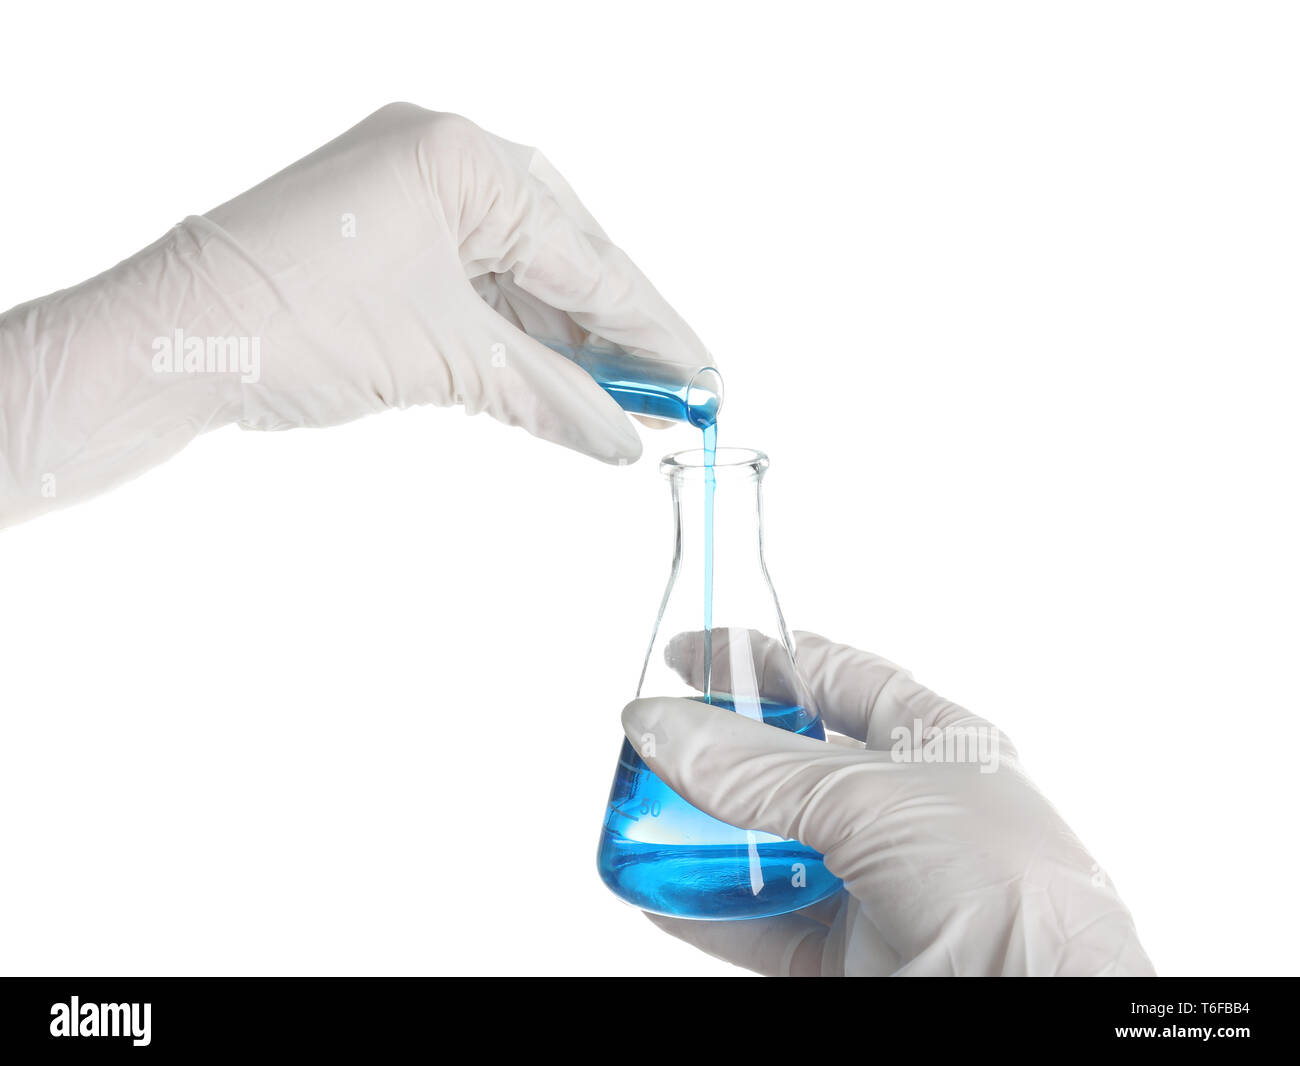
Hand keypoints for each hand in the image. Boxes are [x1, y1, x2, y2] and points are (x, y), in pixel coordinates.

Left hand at [0, 103, 708, 525]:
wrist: (170, 345)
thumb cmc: (290, 325)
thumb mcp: (444, 359)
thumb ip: (551, 398)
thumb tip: (627, 443)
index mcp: (461, 156)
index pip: (585, 255)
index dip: (652, 328)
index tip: (704, 380)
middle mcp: (445, 159)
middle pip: (566, 257)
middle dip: (620, 336)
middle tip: (677, 400)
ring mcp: (416, 196)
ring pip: (526, 278)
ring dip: (574, 344)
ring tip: (628, 406)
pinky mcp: (395, 239)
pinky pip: (484, 290)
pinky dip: (523, 341)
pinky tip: (566, 383)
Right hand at [623, 629, 1154, 975]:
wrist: (1040, 1013)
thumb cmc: (1011, 889)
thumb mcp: (872, 798)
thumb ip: (756, 767)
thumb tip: (662, 724)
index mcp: (938, 743)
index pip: (835, 677)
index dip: (762, 659)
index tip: (690, 655)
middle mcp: (909, 810)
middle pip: (794, 766)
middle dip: (724, 754)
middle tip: (659, 742)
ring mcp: (880, 885)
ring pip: (773, 850)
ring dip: (706, 838)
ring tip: (645, 818)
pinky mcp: (854, 957)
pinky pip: (765, 929)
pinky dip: (711, 914)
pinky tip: (663, 896)